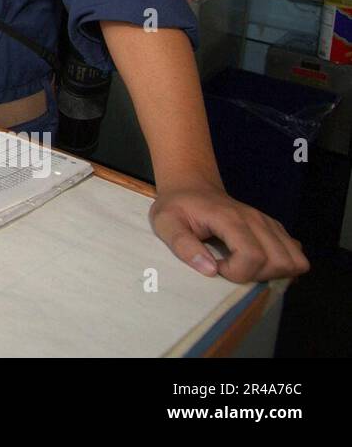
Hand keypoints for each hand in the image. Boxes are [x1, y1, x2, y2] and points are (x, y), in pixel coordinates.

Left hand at [149, 184, 309, 282]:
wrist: (192, 186)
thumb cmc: (177, 205)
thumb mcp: (165, 223)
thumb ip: (183, 245)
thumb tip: (210, 270)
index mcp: (230, 218)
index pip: (253, 256)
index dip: (236, 272)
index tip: (216, 266)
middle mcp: (256, 220)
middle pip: (280, 262)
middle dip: (257, 276)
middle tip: (232, 268)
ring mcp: (269, 224)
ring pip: (296, 261)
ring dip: (274, 274)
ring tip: (246, 268)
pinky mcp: (275, 229)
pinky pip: (296, 255)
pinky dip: (284, 267)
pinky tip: (260, 264)